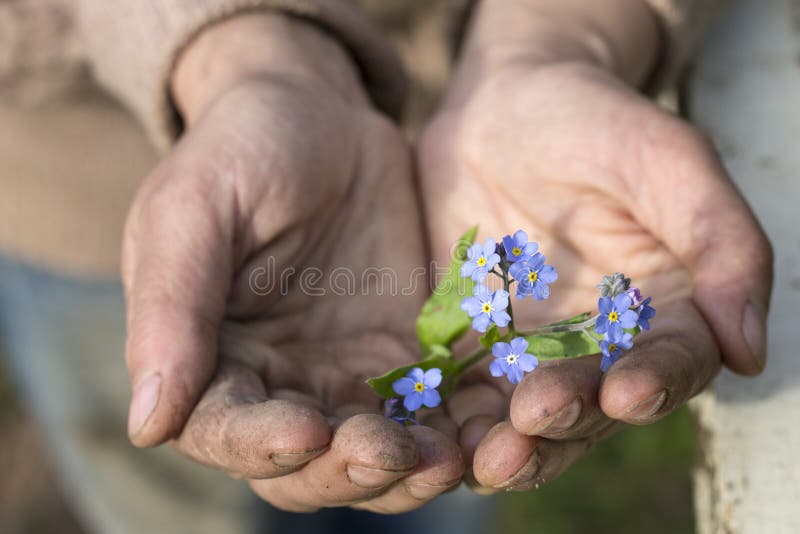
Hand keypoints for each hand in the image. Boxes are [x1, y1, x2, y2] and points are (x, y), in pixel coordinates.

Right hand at [122, 14, 461, 512]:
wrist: (320, 114)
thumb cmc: (240, 150)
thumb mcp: (194, 210)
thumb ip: (172, 310)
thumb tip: (147, 425)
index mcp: (211, 359)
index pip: (224, 432)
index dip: (259, 446)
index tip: (306, 432)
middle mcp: (277, 383)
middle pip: (305, 465)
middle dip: (346, 470)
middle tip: (390, 452)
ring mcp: (346, 375)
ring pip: (374, 454)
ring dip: (408, 469)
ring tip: (447, 456)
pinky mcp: (406, 356)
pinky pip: (430, 409)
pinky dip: (454, 429)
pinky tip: (482, 427)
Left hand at [417, 0, 771, 491]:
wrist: (501, 110)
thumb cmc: (596, 122)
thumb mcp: (667, 160)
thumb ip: (719, 240)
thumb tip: (748, 347)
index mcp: (665, 311)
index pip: (672, 363)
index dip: (654, 383)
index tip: (626, 391)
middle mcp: (601, 346)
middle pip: (594, 404)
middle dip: (568, 419)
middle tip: (535, 418)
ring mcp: (533, 352)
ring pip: (528, 416)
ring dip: (512, 442)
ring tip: (487, 454)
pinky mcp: (474, 347)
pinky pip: (464, 392)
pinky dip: (453, 418)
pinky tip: (434, 431)